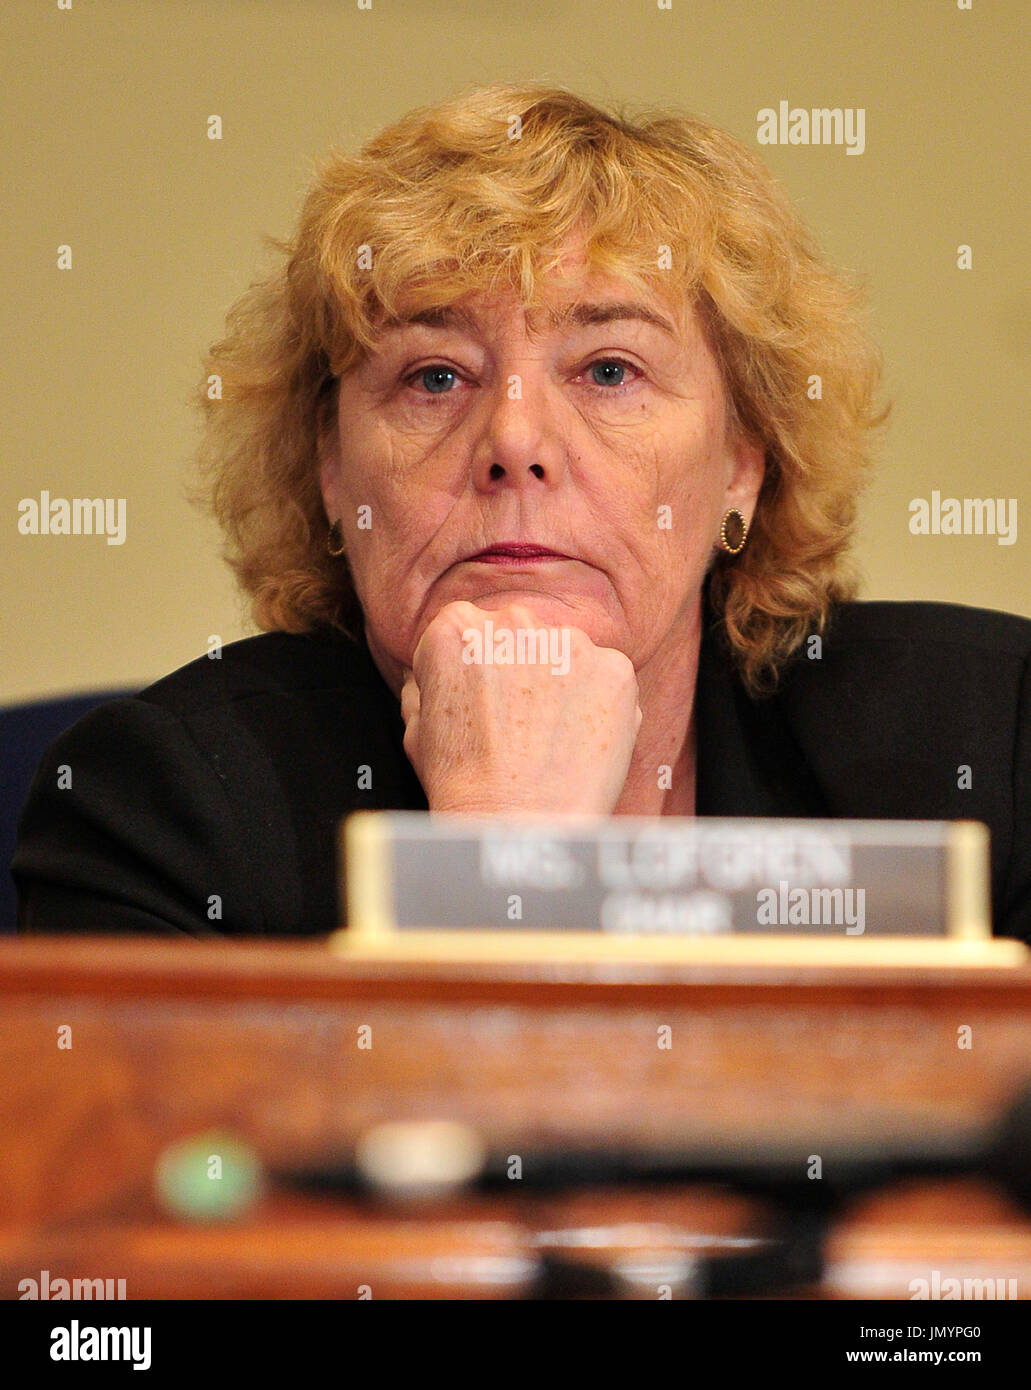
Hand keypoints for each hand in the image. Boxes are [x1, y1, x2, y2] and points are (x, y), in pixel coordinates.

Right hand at [400, 600, 641, 814]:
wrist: (519, 827)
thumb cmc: (464, 787)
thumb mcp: (416, 728)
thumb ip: (425, 686)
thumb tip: (429, 675)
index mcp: (455, 628)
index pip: (469, 631)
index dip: (474, 672)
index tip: (481, 703)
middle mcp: (513, 622)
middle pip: (520, 635)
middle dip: (520, 669)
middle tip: (517, 723)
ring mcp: (569, 643)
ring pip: (566, 653)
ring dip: (562, 684)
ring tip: (549, 737)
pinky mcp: (613, 669)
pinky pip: (608, 677)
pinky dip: (600, 705)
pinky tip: (579, 740)